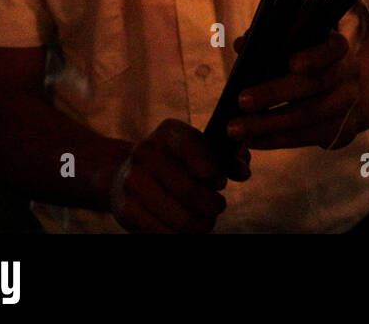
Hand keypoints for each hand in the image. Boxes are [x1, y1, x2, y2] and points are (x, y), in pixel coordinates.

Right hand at [108, 119, 241, 233]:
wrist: (127, 172)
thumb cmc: (178, 161)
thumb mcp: (201, 148)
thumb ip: (229, 156)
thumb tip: (243, 171)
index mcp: (168, 132)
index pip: (194, 148)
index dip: (214, 171)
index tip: (220, 182)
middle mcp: (145, 152)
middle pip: (189, 190)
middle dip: (212, 205)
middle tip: (218, 206)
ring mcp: (131, 181)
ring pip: (180, 217)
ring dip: (201, 225)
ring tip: (206, 221)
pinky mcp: (125, 209)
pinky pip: (163, 233)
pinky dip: (181, 236)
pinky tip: (187, 229)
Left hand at [227, 31, 363, 150]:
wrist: (347, 94)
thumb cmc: (312, 65)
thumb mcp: (301, 48)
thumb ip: (272, 44)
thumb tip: (242, 44)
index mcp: (338, 48)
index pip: (331, 49)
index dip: (314, 57)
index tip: (293, 64)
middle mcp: (348, 75)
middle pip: (314, 85)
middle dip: (275, 93)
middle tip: (242, 100)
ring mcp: (347, 105)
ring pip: (307, 116)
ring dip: (268, 124)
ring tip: (237, 128)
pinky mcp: (340, 132)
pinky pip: (305, 138)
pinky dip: (274, 139)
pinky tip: (252, 140)